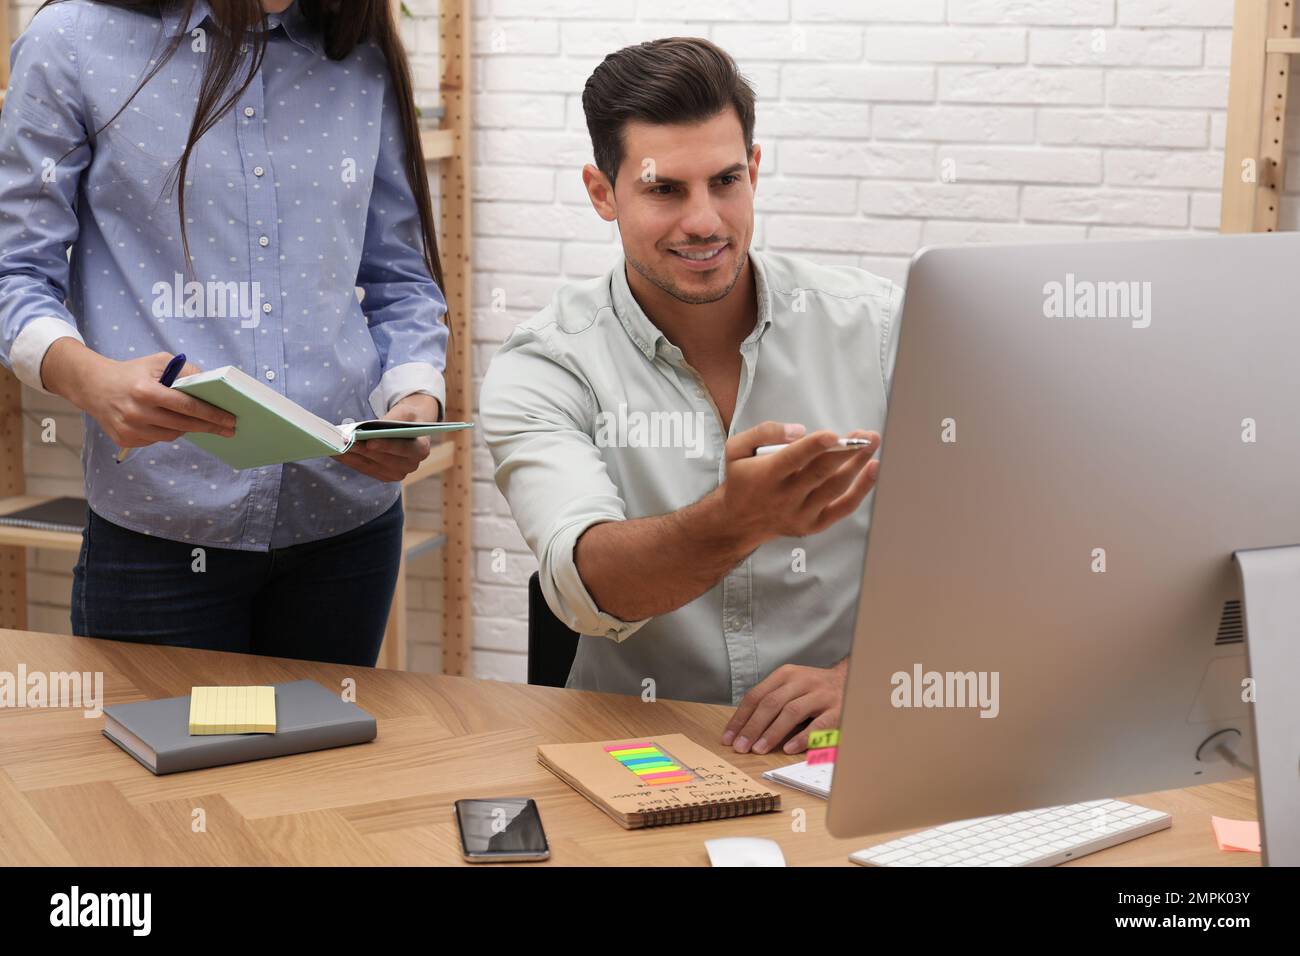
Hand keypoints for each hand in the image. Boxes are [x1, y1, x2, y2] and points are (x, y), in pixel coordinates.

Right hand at [42, 342, 234, 447]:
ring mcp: (129, 430)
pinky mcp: (125, 441)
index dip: (212, 414)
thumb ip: (186, 371)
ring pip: (172, 435)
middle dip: (209, 426)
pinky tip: (165, 422)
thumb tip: (210, 384)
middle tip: (228, 428)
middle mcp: (136, 413)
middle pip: (183, 425)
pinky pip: (156, 441)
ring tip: (195, 421)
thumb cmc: (131, 372)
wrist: (93, 386)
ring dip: (186, 428)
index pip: (187, 406)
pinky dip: (166, 432)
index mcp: (146, 391)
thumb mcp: (158, 362)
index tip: (230, 419)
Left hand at [335, 392, 439, 481]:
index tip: (369, 442)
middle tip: (344, 442)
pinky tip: (336, 453)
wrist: (409, 429)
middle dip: (362, 450)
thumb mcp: (404, 412)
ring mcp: (398, 474)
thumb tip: (369, 428)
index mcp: (421, 449)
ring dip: (351, 456)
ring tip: (335, 446)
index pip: (404, 449)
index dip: (386, 446)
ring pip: (370, 465)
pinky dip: (350, 461)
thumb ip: (392, 420)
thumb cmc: (407, 417)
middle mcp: (411, 465)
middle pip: (382, 459)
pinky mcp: (384, 476)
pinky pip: (364, 469)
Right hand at [716, 421, 880, 550]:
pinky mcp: (813, 524)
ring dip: (857, 465)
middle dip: (846, 451)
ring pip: (836, 487)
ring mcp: (801, 513)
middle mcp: (785, 497)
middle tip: (866, 434)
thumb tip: (799, 431)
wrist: (738, 521)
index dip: (814, 446)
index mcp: (767, 476)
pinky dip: (861, 490)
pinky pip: (843, 508)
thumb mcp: (736, 449)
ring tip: (871, 443)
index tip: (833, 435)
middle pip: (821, 472)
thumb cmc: (742, 479)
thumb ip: (763, 432)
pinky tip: (873, 469)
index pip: (793, 459)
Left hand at [722, 659, 848, 754]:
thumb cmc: (815, 689)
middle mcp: (802, 681)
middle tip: (740, 747)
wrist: (854, 679)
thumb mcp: (792, 687)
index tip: (728, 738)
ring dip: (773, 732)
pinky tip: (789, 748)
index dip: (741, 718)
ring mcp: (821, 694)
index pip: (756, 696)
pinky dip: (803, 737)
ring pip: (791, 712)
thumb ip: (772, 702)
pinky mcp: (838, 709)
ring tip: (759, 749)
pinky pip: (818, 724)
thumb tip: (744, 730)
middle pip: (771, 703)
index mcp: (786, 675)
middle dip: (752, 726)